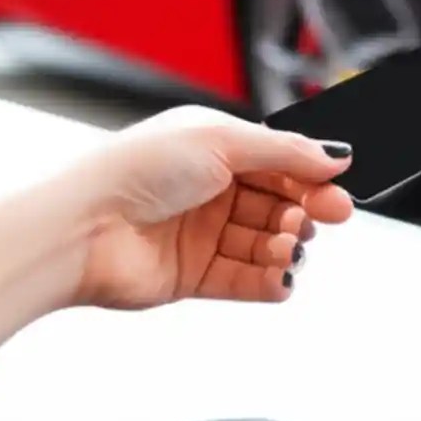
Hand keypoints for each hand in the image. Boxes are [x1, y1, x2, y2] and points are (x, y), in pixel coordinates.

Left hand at [61, 106, 353, 308]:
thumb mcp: (222, 140)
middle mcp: (210, 190)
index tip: (340, 192)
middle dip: (305, 212)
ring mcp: (202, 233)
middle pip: (278, 204)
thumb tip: (336, 155)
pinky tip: (281, 278)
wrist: (81, 226)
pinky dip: (268, 280)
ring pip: (265, 243)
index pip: (279, 164)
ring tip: (288, 246)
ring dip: (285, 246)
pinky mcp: (193, 275)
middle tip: (327, 218)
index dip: (311, 179)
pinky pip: (243, 280)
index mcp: (215, 148)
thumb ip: (285, 151)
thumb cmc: (136, 169)